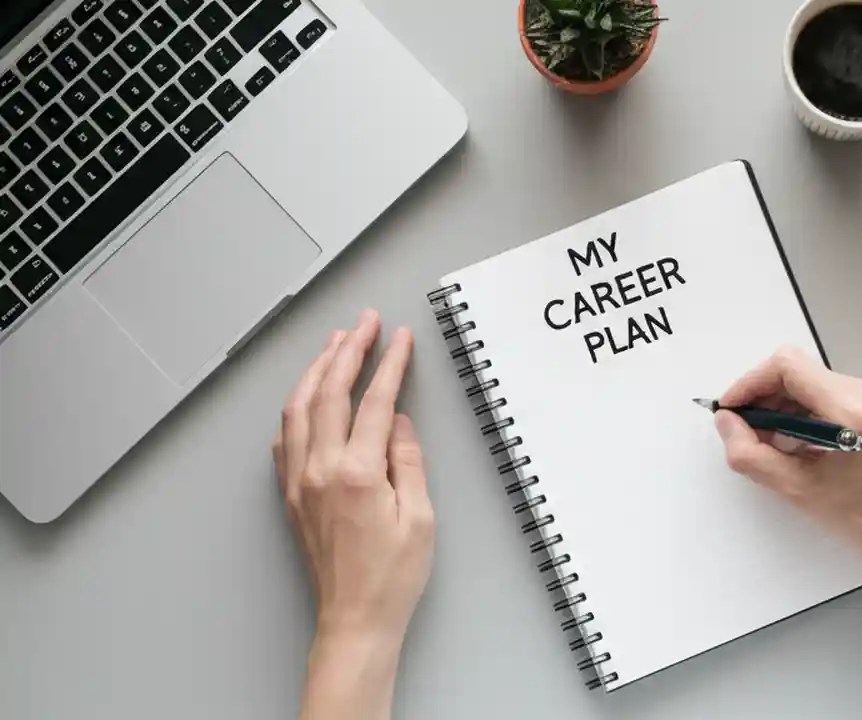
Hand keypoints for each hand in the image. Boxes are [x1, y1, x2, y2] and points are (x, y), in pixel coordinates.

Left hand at [272, 311, 433, 719]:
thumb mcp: (420, 517)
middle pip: (329, 393)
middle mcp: (320, 471)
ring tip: (334, 344)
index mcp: (357, 474)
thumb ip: (407, 461)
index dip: (388, 364)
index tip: (400, 337)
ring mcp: (299, 482)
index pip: (373, 402)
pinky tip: (306, 398)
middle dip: (348, 350)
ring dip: (316, 371)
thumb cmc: (392, 578)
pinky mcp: (291, 496)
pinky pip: (285, 438)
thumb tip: (396, 421)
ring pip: (299, 409)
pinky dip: (296, 407)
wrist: (355, 621)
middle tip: (365, 322)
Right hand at [714, 346, 861, 568]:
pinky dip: (807, 412)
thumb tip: (726, 421)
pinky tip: (800, 444)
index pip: (787, 365)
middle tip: (747, 434)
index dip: (750, 382)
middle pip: (799, 372)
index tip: (732, 411)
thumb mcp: (799, 491)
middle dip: (765, 398)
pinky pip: (831, 394)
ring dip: (784, 406)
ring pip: (813, 382)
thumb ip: (752, 455)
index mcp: (852, 409)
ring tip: (773, 444)